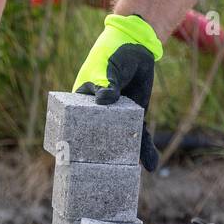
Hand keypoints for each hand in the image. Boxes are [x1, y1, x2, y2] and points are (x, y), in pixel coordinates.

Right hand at [73, 14, 164, 170]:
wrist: (136, 45)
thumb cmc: (111, 54)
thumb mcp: (105, 68)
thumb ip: (106, 84)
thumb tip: (107, 99)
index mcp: (81, 107)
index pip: (75, 130)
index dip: (73, 148)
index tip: (72, 165)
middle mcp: (98, 117)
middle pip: (97, 142)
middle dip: (99, 160)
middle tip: (98, 178)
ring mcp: (117, 118)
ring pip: (120, 142)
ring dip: (125, 158)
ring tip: (126, 178)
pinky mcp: (135, 116)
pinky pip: (140, 135)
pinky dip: (145, 148)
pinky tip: (151, 165)